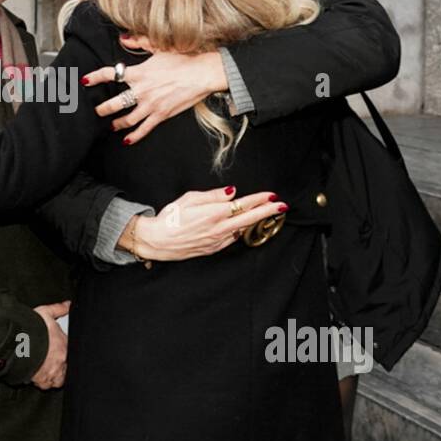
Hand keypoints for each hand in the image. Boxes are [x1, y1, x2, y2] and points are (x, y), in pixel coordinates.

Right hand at [31, 300, 70, 389]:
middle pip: (67, 367)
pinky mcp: (41, 380)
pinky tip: (39, 376)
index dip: (66, 351)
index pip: (71, 352)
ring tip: (48, 368)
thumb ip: (58, 309)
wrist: (15, 343)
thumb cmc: (30, 328)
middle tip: (53, 359)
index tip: (61, 350)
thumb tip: (68, 305)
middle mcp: (61, 361)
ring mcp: (52, 372)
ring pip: (59, 378)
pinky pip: (47, 385)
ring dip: (55, 374)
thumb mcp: (45, 312)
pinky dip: (44, 381)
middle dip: (62, 364)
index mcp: (64, 346)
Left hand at [83, 40, 228, 145]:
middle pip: (115, 103)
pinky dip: (134, 136)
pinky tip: (127, 140)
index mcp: (139, 73)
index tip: (86, 80)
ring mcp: (151, 105)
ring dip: (116, 124)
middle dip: (103, 109)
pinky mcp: (161, 115)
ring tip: (111, 125)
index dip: (95, 77)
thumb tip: (123, 38)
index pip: (111, 74)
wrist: (202, 73)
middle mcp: (142, 90)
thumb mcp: (159, 46)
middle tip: (97, 111)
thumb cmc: (184, 58)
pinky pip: (144, 129)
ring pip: (127, 119)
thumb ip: (139, 41)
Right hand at [119, 187, 287, 260]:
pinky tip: (241, 225)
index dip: (260, 199)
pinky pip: (231, 238)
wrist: (158, 241)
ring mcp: (218, 241)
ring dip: (255, 221)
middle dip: (268, 212)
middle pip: (250, 219)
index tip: (272, 195)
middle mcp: (219, 228)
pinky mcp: (214, 248)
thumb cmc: (169, 218)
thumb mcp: (189, 199)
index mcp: (214, 213)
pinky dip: (238, 230)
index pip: (243, 204)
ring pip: (242, 229)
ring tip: (266, 213)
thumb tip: (231, 192)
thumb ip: (212, 195)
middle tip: (282, 206)